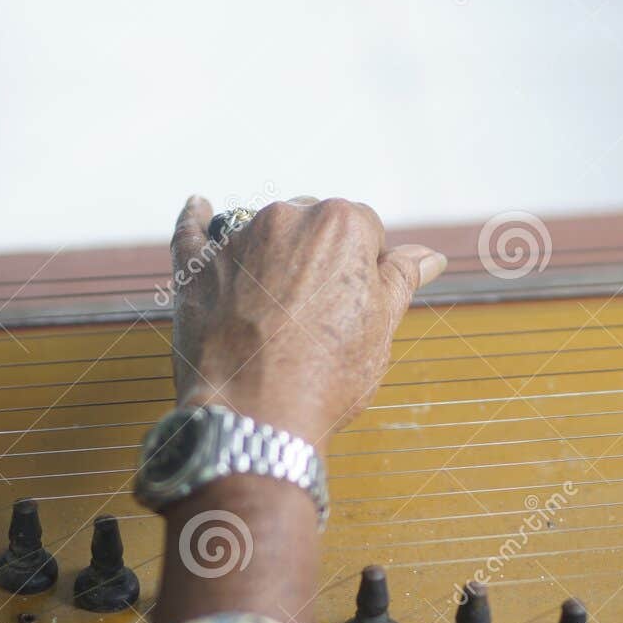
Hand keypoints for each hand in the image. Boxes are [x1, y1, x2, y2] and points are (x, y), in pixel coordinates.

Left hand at [168, 195, 446, 448]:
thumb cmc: (326, 375)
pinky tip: (200, 206)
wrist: (254, 416)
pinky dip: (198, 220)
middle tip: (319, 313)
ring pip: (262, 229)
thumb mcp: (380, 327)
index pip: (365, 229)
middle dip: (320, 256)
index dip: (366, 266)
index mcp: (341, 223)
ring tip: (274, 306)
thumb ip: (401, 279)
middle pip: (313, 223)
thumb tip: (428, 257)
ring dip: (271, 251)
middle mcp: (287, 217)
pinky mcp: (194, 266)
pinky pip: (193, 229)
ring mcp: (235, 239)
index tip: (356, 302)